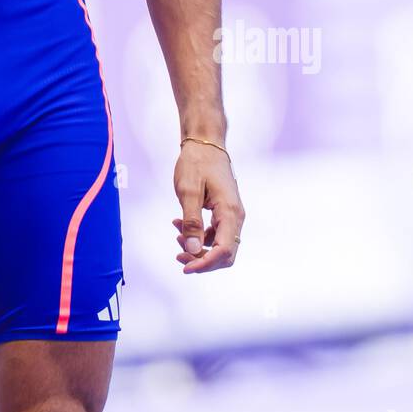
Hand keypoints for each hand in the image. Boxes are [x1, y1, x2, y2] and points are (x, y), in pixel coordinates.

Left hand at [172, 141, 243, 273]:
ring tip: (176, 237)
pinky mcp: (224, 212)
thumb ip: (191, 221)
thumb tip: (192, 249)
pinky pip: (216, 234)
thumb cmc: (197, 163)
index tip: (185, 267)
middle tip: (178, 256)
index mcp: (230, 212)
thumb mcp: (188, 190)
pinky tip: (180, 226)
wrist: (205, 144)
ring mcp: (231, 215)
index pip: (224, 250)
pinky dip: (199, 236)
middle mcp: (235, 216)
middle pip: (225, 254)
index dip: (205, 263)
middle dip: (202, 260)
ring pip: (220, 246)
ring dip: (199, 248)